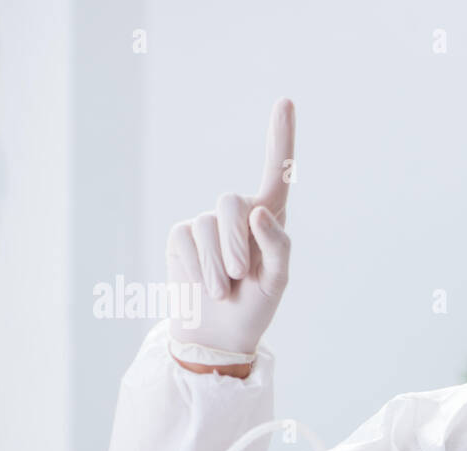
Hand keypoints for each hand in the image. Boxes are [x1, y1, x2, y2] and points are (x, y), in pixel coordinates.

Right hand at [166, 98, 294, 370]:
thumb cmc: (255, 306)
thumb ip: (278, 245)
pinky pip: (185, 240)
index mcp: (269, 218)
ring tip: (223, 289)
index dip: (281, 138)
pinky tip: (203, 285)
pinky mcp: (181, 235)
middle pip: (232, 202)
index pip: (277, 173)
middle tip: (240, 275)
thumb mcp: (278, 281)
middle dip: (237, 243)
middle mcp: (237, 214)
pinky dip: (197, 268)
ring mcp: (206, 222)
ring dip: (217, 265)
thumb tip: (259, 211)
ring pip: (207, 225)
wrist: (217, 334)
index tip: (285, 101)